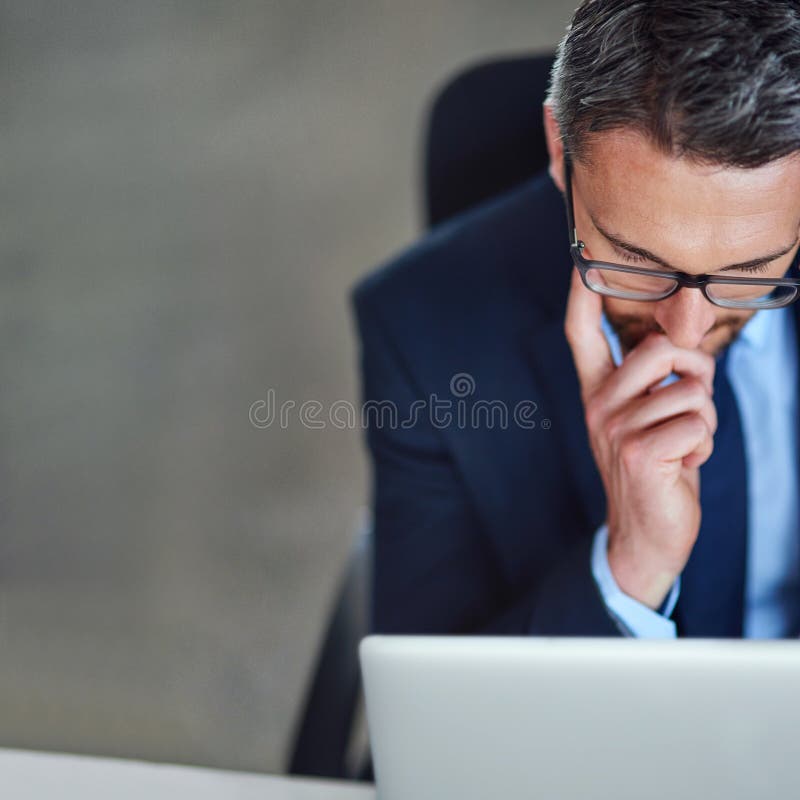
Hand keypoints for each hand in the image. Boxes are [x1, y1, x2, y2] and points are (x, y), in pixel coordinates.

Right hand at [564, 268, 717, 609]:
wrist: (646, 532)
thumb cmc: (656, 467)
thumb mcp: (649, 417)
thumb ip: (659, 377)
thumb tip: (688, 332)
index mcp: (598, 391)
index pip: (582, 334)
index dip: (582, 295)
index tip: (582, 259)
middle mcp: (598, 404)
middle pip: (660, 348)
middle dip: (698, 371)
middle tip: (692, 403)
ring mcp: (613, 428)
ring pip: (690, 390)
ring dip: (705, 420)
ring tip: (684, 445)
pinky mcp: (637, 451)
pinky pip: (697, 424)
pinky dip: (704, 446)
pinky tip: (683, 465)